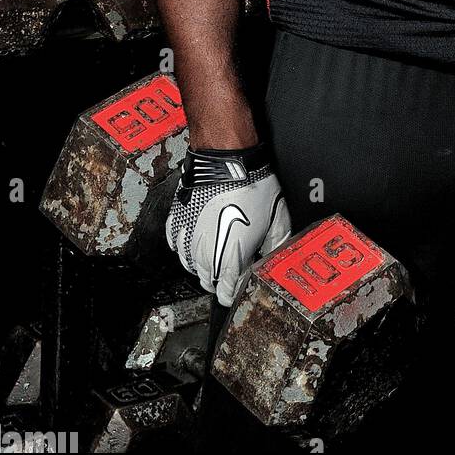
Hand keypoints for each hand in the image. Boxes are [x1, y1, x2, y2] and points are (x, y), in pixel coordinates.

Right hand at [166, 142, 291, 304]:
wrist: (227, 161)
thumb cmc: (252, 187)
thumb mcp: (277, 219)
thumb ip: (274, 245)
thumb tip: (273, 257)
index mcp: (231, 259)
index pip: (227, 290)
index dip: (234, 293)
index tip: (237, 290)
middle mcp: (205, 253)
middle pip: (207, 280)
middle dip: (218, 281)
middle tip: (228, 275)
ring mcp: (189, 237)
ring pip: (190, 265)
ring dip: (201, 266)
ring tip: (213, 261)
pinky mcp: (178, 220)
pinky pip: (176, 244)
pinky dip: (184, 247)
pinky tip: (193, 242)